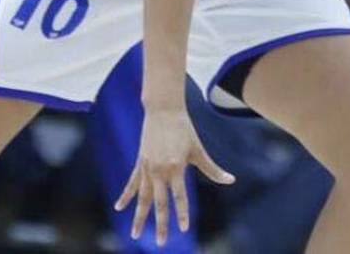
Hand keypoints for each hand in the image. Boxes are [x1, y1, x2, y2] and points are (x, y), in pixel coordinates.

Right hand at [115, 106, 233, 245]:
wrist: (163, 110)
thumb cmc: (184, 129)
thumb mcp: (198, 149)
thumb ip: (212, 169)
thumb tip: (231, 180)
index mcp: (175, 167)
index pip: (179, 197)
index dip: (181, 213)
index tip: (183, 229)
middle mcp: (159, 171)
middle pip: (159, 203)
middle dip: (161, 224)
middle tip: (161, 243)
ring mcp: (147, 168)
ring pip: (142, 198)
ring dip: (139, 217)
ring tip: (135, 234)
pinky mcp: (140, 163)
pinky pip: (131, 183)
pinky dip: (125, 196)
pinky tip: (118, 208)